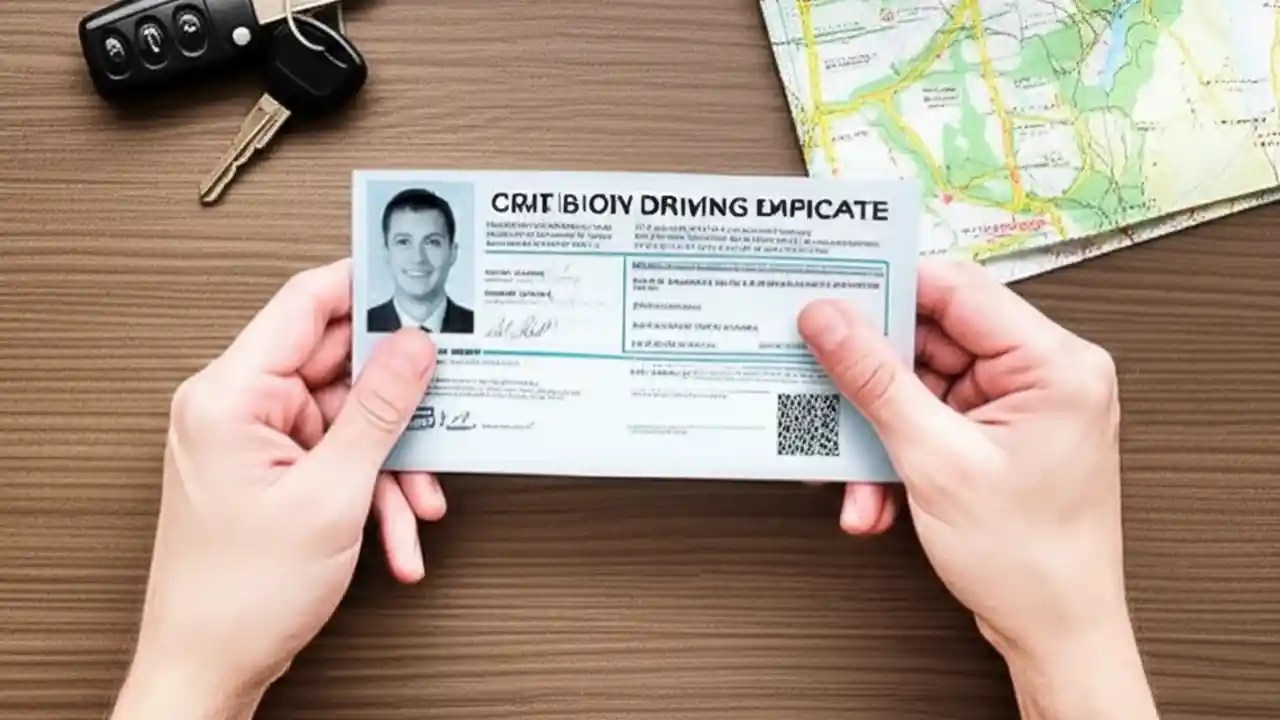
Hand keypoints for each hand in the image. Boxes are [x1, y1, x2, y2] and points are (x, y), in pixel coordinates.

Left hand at [111, 259, 444, 719]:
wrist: (208, 670)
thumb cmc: (237, 597)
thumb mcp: (332, 494)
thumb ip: (379, 411)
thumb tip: (413, 348)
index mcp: (230, 394)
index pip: (305, 304)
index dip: (364, 285)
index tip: (416, 282)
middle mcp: (236, 409)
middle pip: (338, 368)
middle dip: (397, 407)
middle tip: (442, 410)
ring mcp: (253, 442)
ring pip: (348, 423)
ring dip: (392, 468)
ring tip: (415, 509)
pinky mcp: (271, 474)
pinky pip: (337, 460)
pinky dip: (371, 494)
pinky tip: (394, 534)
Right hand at [798, 260, 1156, 718]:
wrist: (1058, 636)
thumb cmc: (1030, 561)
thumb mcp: (937, 462)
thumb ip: (877, 381)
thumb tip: (829, 319)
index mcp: (1055, 363)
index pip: (958, 289)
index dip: (888, 287)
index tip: (828, 295)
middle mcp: (1044, 375)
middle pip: (933, 338)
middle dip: (872, 377)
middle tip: (818, 381)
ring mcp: (1020, 407)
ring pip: (922, 386)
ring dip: (877, 430)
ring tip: (850, 473)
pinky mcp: (997, 436)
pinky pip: (930, 421)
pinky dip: (895, 454)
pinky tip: (874, 494)